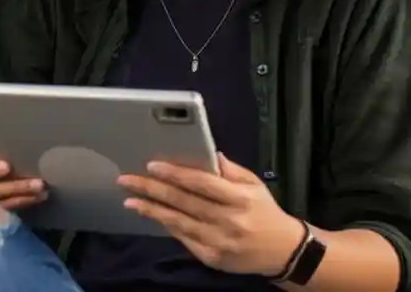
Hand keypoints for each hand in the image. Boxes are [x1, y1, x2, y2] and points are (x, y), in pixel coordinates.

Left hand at [118, 153, 305, 276]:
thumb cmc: (264, 212)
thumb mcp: (254, 185)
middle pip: (183, 202)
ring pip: (178, 222)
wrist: (282, 251)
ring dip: (151, 210)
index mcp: (239, 199)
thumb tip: (208, 153)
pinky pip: (182, 238)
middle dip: (152, 189)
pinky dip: (165, 225)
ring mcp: (218, 242)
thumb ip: (230, 170)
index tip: (151, 164)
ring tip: (130, 200)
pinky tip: (151, 214)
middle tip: (127, 179)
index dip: (174, 174)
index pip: (201, 183)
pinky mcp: (211, 258)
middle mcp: (227, 221)